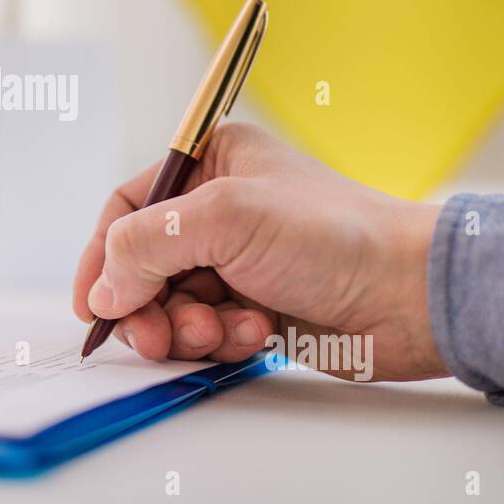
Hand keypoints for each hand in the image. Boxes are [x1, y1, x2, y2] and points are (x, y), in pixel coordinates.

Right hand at [72, 123, 446, 380]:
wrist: (410, 297)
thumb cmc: (333, 237)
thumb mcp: (226, 218)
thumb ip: (146, 244)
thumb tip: (103, 290)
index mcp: (212, 164)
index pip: (129, 207)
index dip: (102, 255)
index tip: (93, 303)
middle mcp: (220, 210)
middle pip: (142, 264)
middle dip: (145, 304)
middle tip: (156, 334)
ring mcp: (237, 262)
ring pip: (170, 305)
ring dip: (185, 326)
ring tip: (219, 331)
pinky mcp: (255, 307)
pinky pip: (206, 331)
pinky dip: (219, 340)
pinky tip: (255, 335)